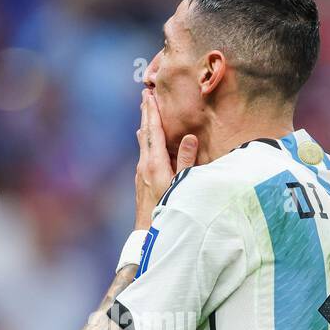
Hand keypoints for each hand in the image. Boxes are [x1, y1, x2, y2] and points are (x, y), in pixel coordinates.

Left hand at [135, 89, 196, 229]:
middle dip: (146, 113)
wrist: (149, 234)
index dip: (152, 112)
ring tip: (145, 112)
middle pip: (145, 133)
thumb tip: (189, 137)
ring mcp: (140, 174)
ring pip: (142, 143)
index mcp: (155, 164)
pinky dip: (146, 140)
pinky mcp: (140, 181)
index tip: (150, 95)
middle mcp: (144, 166)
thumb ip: (186, 161)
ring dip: (145, 125)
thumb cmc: (168, 210)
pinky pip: (143, 153)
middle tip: (145, 95)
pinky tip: (145, 140)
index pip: (153, 131)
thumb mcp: (181, 185)